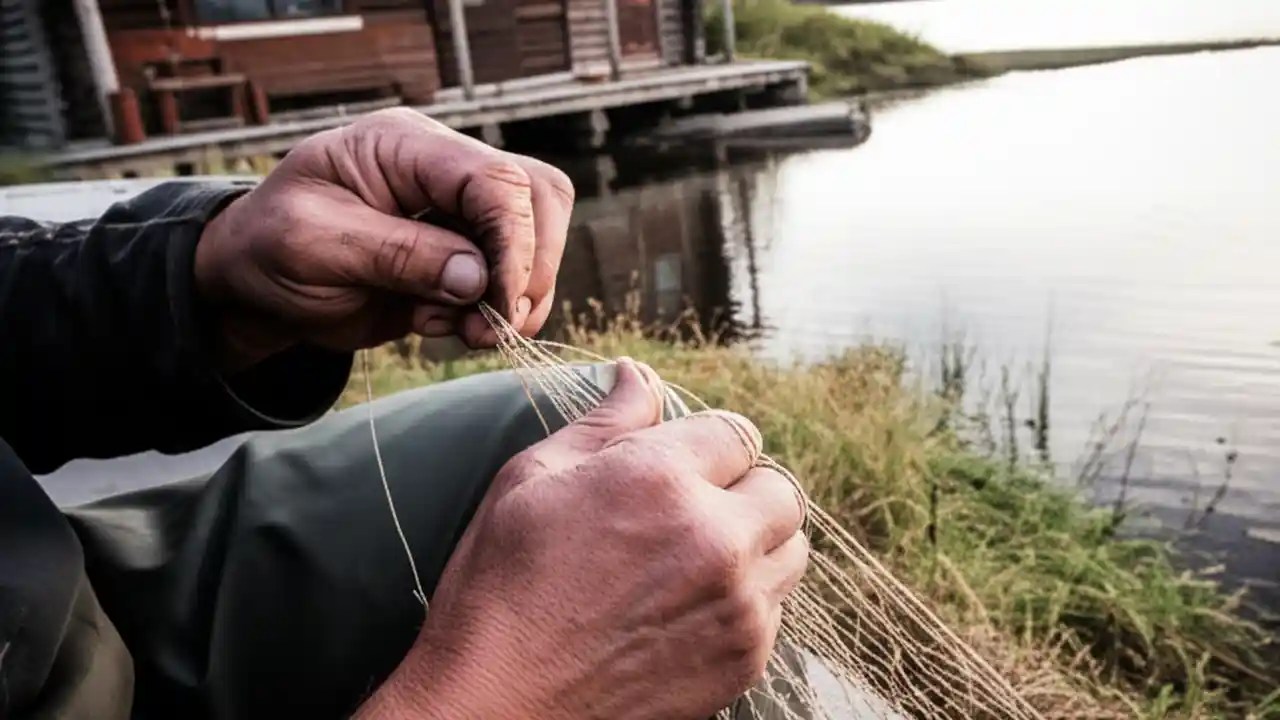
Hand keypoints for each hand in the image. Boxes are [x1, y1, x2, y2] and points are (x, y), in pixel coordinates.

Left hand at [194, 108, 573, 368]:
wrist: (257, 285)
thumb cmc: (270, 248)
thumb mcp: (313, 244)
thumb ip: (395, 254)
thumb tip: (477, 278)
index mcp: (404, 146)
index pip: (495, 177)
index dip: (513, 240)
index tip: (498, 300)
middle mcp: (444, 170)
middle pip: (538, 196)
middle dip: (531, 267)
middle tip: (495, 323)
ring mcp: (459, 212)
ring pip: (539, 238)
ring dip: (520, 298)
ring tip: (469, 333)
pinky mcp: (465, 255)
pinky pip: (514, 280)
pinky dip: (499, 314)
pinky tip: (452, 328)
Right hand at [356, 360, 808, 718]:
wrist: (497, 709)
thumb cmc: (499, 589)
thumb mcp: (531, 481)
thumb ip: (603, 422)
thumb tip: (637, 372)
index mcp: (658, 478)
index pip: (735, 431)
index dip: (707, 443)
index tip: (681, 463)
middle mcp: (713, 537)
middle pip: (779, 489)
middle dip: (743, 490)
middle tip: (692, 510)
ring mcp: (738, 605)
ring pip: (791, 549)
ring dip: (757, 543)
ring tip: (698, 559)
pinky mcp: (744, 660)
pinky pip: (778, 608)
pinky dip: (750, 599)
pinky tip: (691, 607)